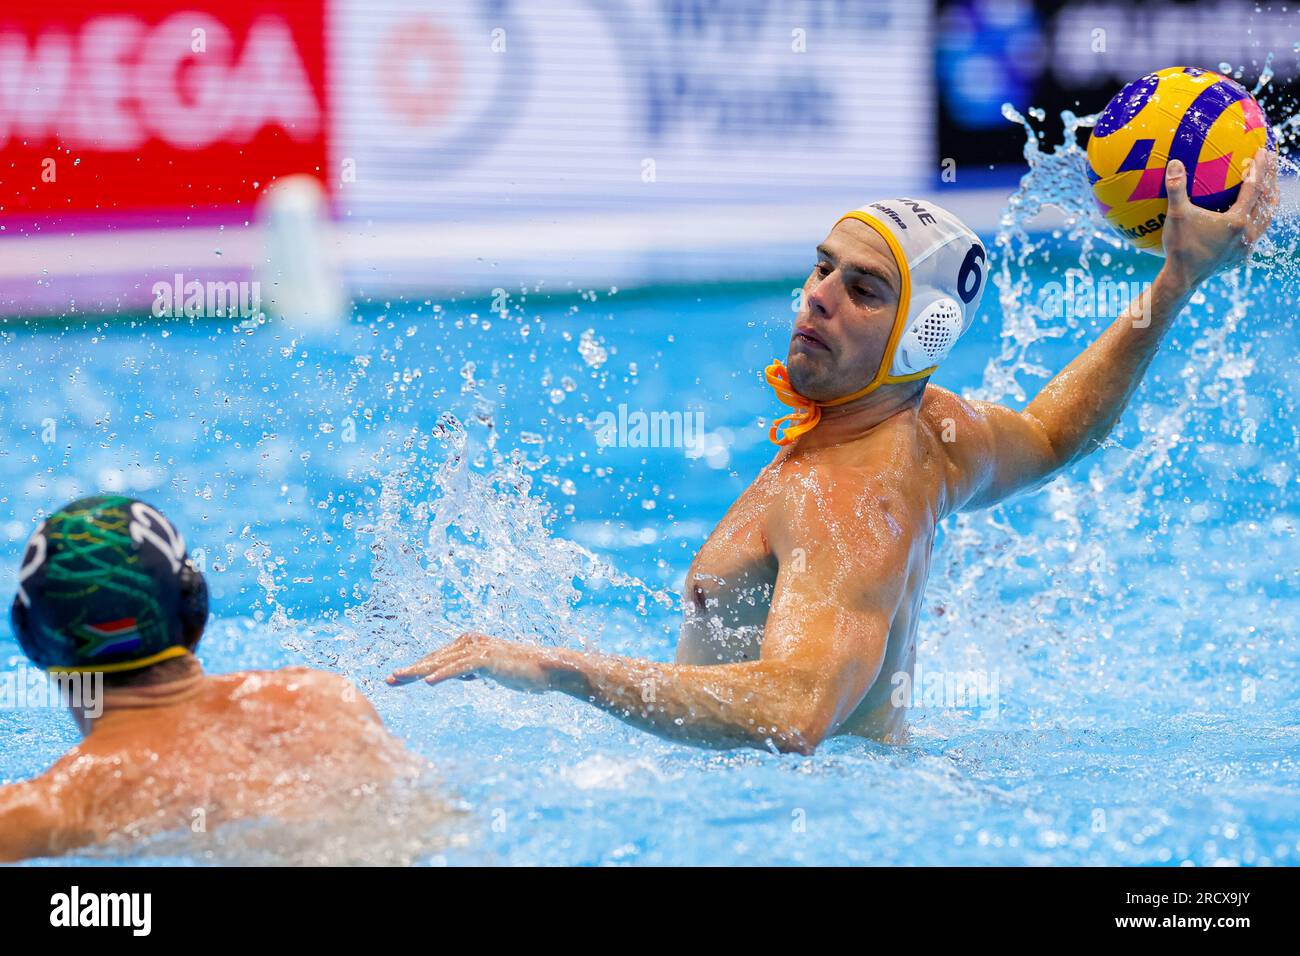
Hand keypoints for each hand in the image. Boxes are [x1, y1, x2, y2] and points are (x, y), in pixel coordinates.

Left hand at [387, 631, 557, 692]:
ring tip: (399, 679)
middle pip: (433, 658)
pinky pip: (461, 668)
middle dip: (410, 670)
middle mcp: (470, 641)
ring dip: (419, 671)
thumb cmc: (521, 671)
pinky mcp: (488, 659)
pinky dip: (444, 674)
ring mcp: (479, 649)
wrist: (548, 668)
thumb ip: (472, 669)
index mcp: (468, 644)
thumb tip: (460, 674)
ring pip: (442, 662)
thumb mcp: (490, 670)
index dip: (415, 669)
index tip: (395, 680)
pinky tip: (429, 682)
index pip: (436, 658)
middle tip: (388, 681)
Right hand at [1160, 147, 1278, 289]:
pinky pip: (1256, 232)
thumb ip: (1176, 189)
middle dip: (1271, 178)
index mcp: (1237, 221)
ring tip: (1271, 187)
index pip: (1254, 188)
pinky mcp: (1241, 256)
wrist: (1182, 279)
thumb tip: (1174, 162)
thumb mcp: (1176, 216)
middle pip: (1267, 200)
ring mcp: (1246, 246)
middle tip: (1271, 160)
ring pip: (1266, 218)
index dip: (1259, 167)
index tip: (1261, 151)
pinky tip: (1252, 215)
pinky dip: (1258, 218)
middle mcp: (1248, 233)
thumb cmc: (1179, 247)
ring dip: (1270, 199)